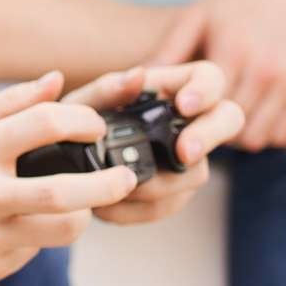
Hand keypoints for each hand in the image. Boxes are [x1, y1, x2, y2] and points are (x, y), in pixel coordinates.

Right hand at [0, 72, 137, 285]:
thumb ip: (9, 103)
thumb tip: (57, 80)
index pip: (44, 124)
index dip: (83, 121)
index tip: (96, 126)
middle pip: (64, 192)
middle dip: (109, 183)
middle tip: (126, 177)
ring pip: (60, 231)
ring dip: (83, 215)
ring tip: (84, 204)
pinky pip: (31, 251)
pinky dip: (35, 234)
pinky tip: (18, 224)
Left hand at [63, 62, 242, 224]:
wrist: (56, 162)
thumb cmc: (73, 121)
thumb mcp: (81, 103)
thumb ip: (107, 89)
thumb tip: (137, 75)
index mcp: (169, 87)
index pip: (209, 77)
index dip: (206, 90)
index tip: (183, 106)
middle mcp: (187, 121)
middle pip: (229, 119)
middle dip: (209, 137)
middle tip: (184, 153)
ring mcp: (184, 159)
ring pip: (197, 173)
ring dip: (161, 184)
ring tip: (116, 185)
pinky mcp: (171, 192)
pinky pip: (169, 205)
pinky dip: (138, 209)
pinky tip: (107, 208)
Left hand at [153, 0, 285, 150]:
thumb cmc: (229, 7)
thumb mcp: (193, 19)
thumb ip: (166, 51)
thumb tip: (134, 80)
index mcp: (233, 50)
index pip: (212, 97)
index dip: (194, 113)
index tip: (180, 119)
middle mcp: (267, 70)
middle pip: (232, 125)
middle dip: (208, 131)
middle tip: (188, 132)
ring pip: (256, 137)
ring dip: (233, 137)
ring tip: (214, 122)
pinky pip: (279, 135)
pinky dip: (259, 133)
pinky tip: (241, 116)